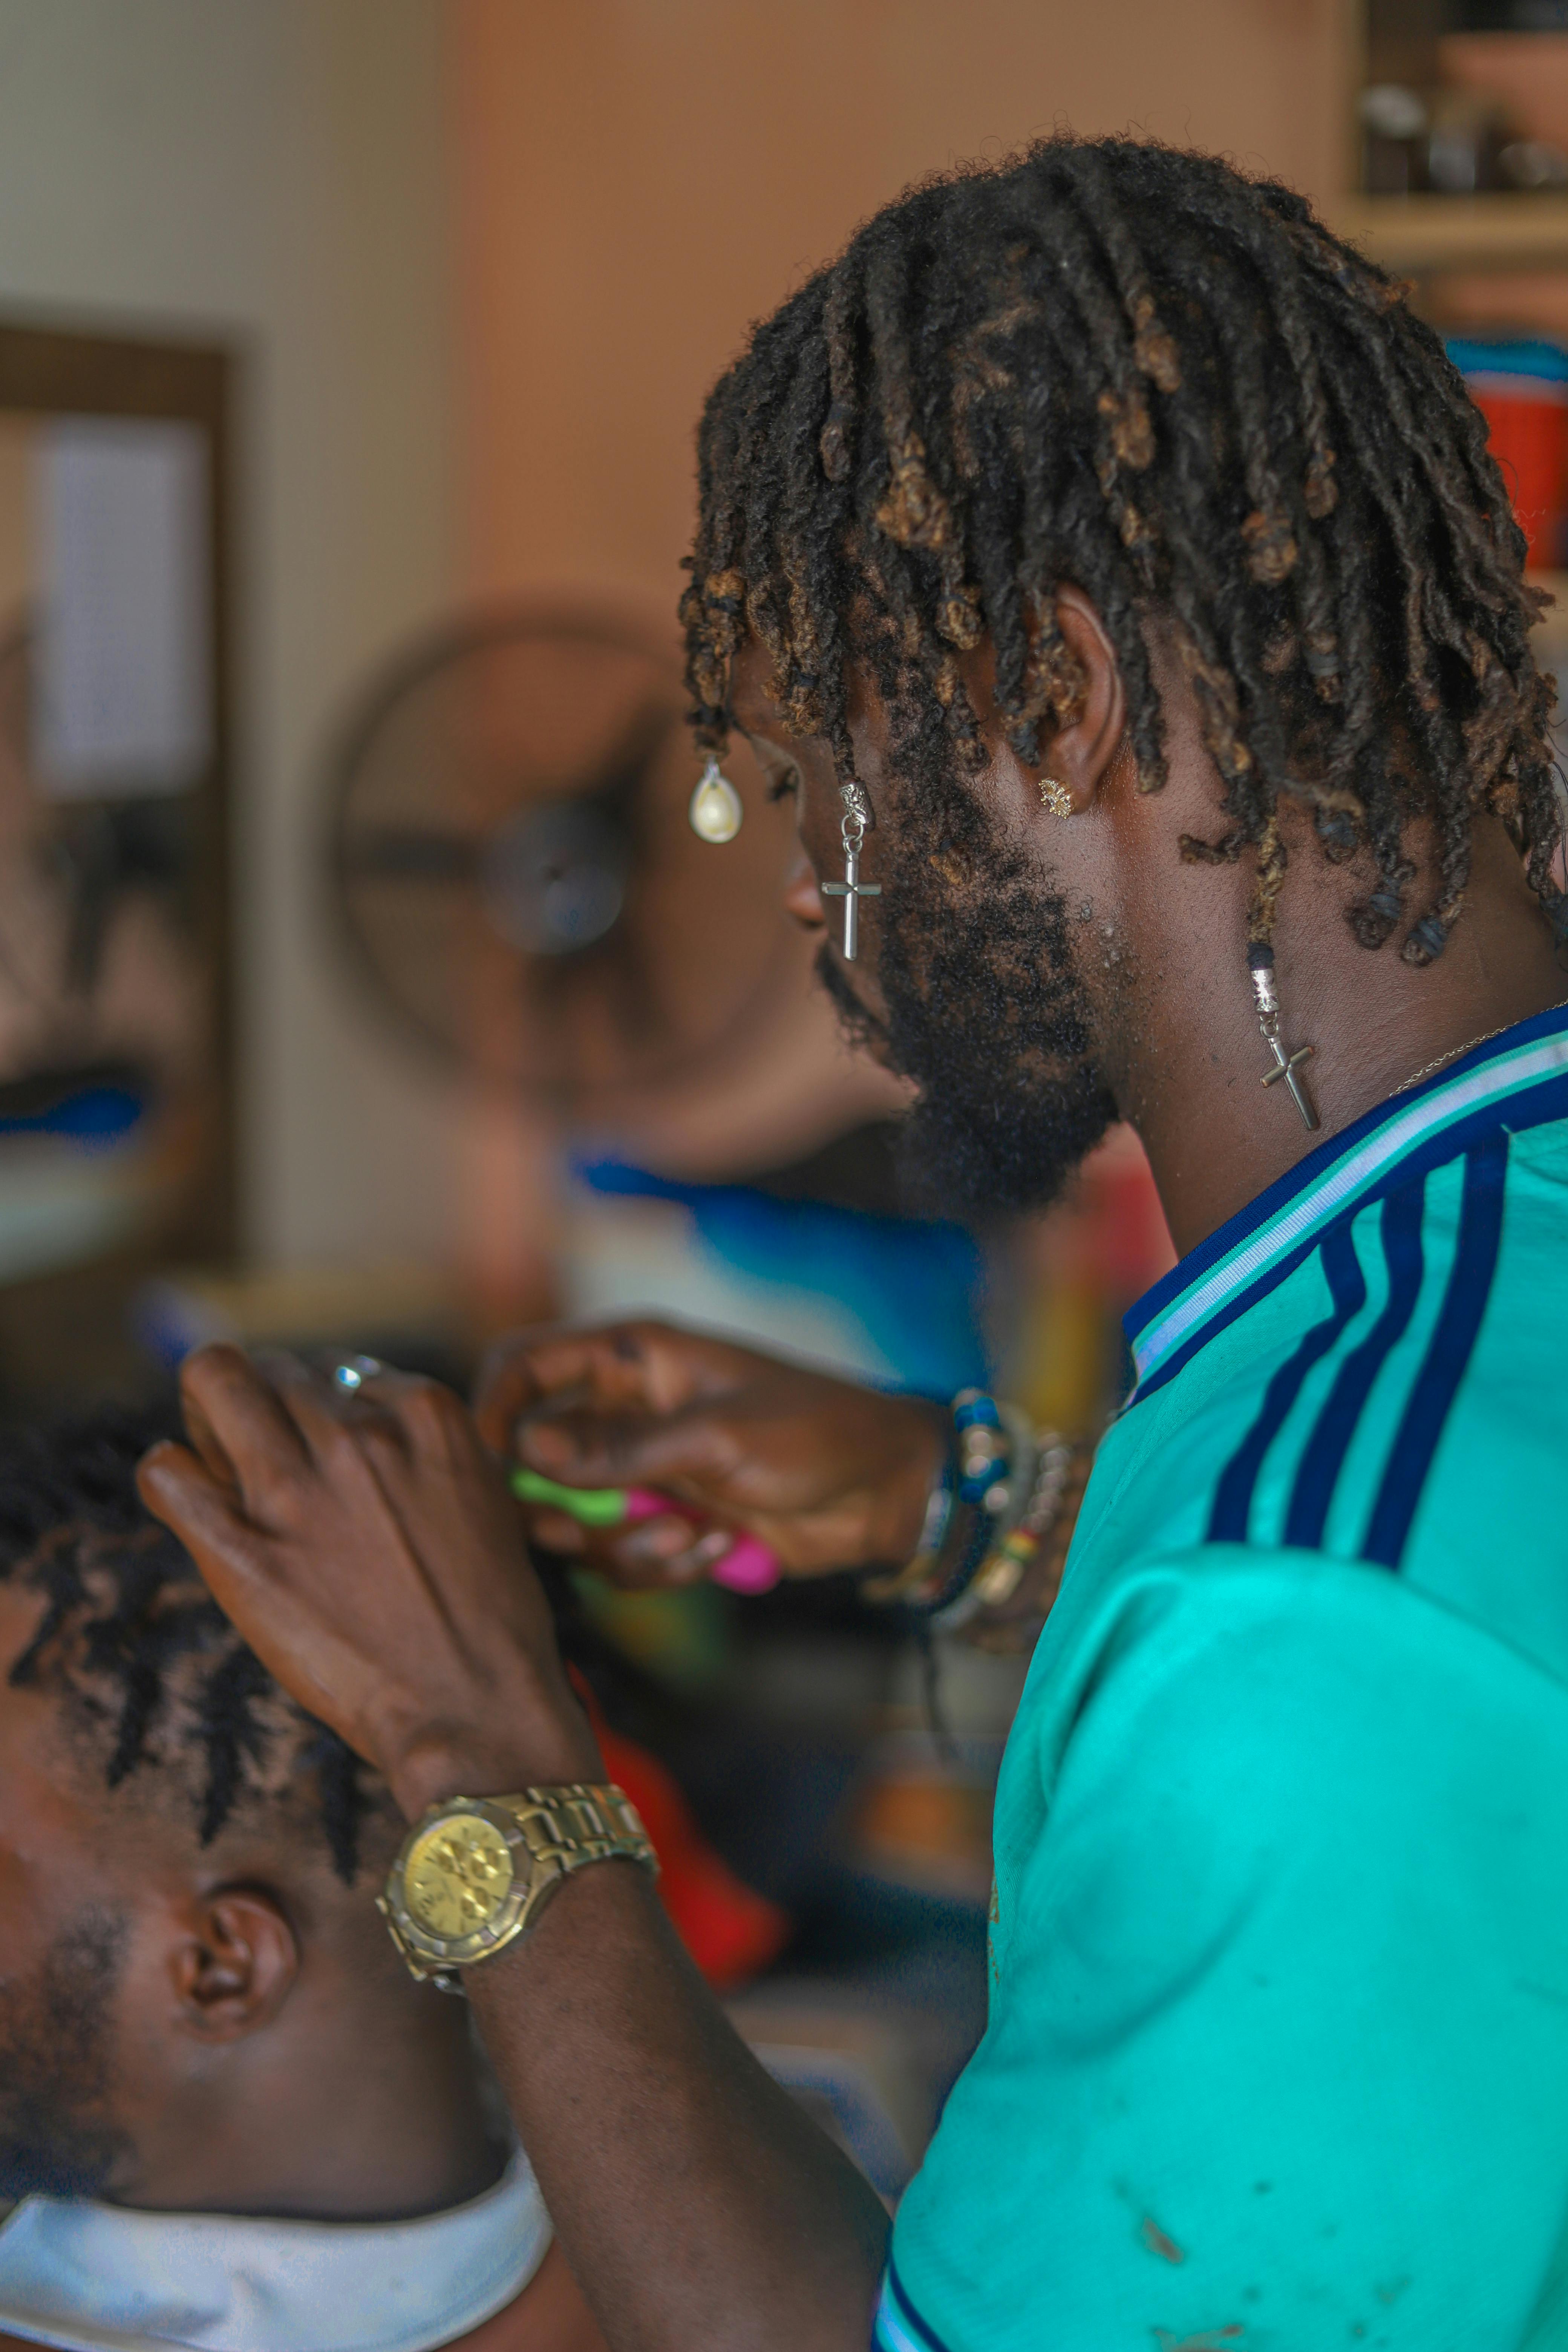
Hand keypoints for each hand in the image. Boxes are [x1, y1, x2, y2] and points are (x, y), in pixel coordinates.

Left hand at [137, 1345, 600, 1818]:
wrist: (475, 1708)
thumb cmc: (490, 1616)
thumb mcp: (483, 1498)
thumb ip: (423, 1450)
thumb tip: (360, 1418)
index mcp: (428, 1414)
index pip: (341, 1369)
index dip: (327, 1411)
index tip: (328, 1455)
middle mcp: (358, 1436)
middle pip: (277, 1371)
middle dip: (267, 1403)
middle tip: (267, 1455)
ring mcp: (296, 1492)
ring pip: (214, 1381)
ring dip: (213, 1416)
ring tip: (223, 1462)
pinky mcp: (241, 1553)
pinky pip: (166, 1470)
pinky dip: (170, 1475)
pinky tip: (191, 1502)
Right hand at [474, 1318, 945, 1586]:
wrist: (885, 1491)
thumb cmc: (815, 1432)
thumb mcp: (720, 1436)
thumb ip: (622, 1449)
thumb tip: (527, 1450)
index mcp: (633, 1359)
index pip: (524, 1365)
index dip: (491, 1410)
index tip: (485, 1467)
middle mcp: (623, 1412)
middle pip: (530, 1457)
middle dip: (552, 1504)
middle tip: (579, 1529)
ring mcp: (641, 1472)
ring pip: (574, 1521)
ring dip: (623, 1545)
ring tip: (690, 1538)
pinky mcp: (663, 1523)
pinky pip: (621, 1559)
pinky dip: (663, 1565)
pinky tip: (720, 1549)